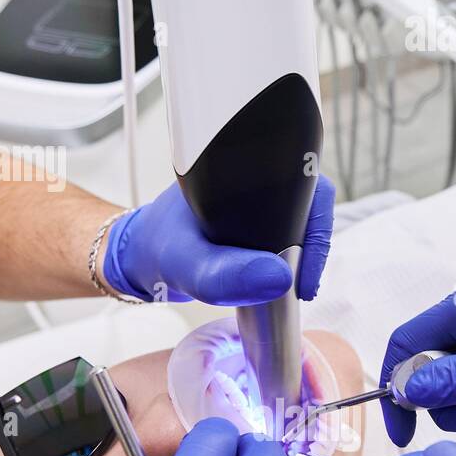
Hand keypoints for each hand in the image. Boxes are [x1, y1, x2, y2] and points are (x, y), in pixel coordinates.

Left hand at [102, 174, 334, 305]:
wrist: (139, 257)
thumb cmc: (155, 249)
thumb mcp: (185, 265)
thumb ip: (222, 275)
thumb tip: (278, 278)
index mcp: (237, 169)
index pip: (303, 179)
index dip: (316, 221)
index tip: (306, 269)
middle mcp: (252, 176)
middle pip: (310, 199)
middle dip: (312, 242)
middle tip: (300, 284)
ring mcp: (256, 198)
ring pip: (303, 218)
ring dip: (304, 252)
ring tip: (293, 286)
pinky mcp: (257, 218)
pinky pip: (290, 232)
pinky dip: (292, 258)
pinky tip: (280, 280)